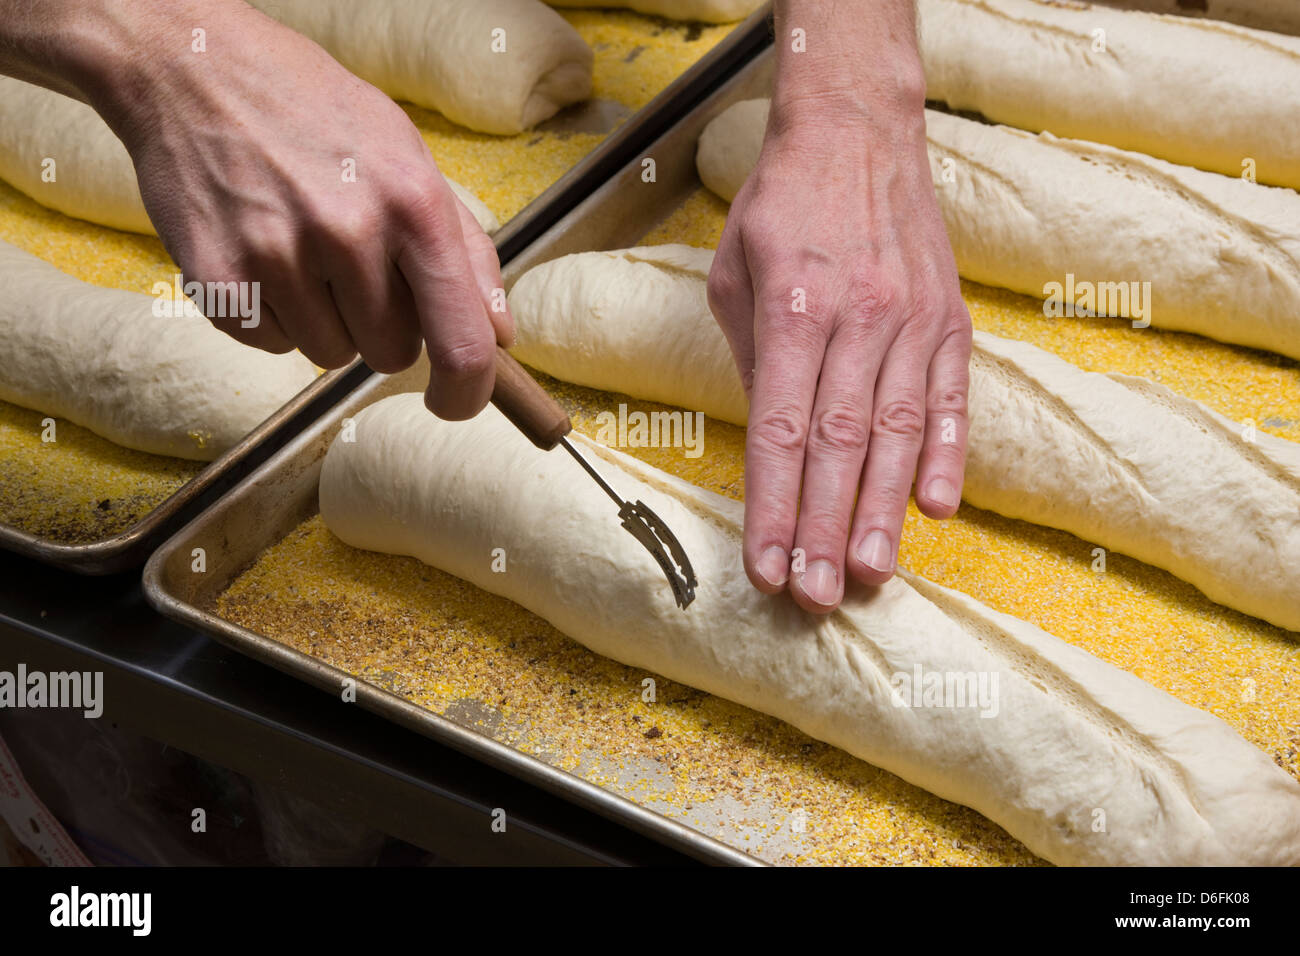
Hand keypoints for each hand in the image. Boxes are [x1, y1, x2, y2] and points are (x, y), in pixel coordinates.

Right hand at [97, 0, 509, 418]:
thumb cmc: (316, 113)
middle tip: (355, 267)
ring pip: (331, 355)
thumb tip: (501, 336)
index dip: (467, 391)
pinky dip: (273, 316)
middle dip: (382, 327)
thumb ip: (465, 250)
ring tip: (305, 251)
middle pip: (392, 354)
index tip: (455, 401)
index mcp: (413, 203)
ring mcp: (278, 256)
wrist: (195, 69)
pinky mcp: (219, 278)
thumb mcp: (408, 157)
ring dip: (326, 321)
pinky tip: (264, 254)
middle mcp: (349, 232)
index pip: (463, 340)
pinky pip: (272, 345)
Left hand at [707, 89, 971, 613]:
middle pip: (840, 445)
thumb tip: (769, 443)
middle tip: (817, 597)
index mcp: (793, 309)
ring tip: (870, 574)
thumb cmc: (784, 206)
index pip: (781, 431)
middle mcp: (858, 319)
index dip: (773, 508)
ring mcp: (912, 320)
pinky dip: (947, 455)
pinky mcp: (949, 318)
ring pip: (898, 433)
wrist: (860, 131)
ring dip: (883, 510)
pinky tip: (938, 508)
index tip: (766, 568)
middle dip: (825, 529)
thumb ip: (752, 359)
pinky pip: (951, 398)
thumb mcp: (736, 273)